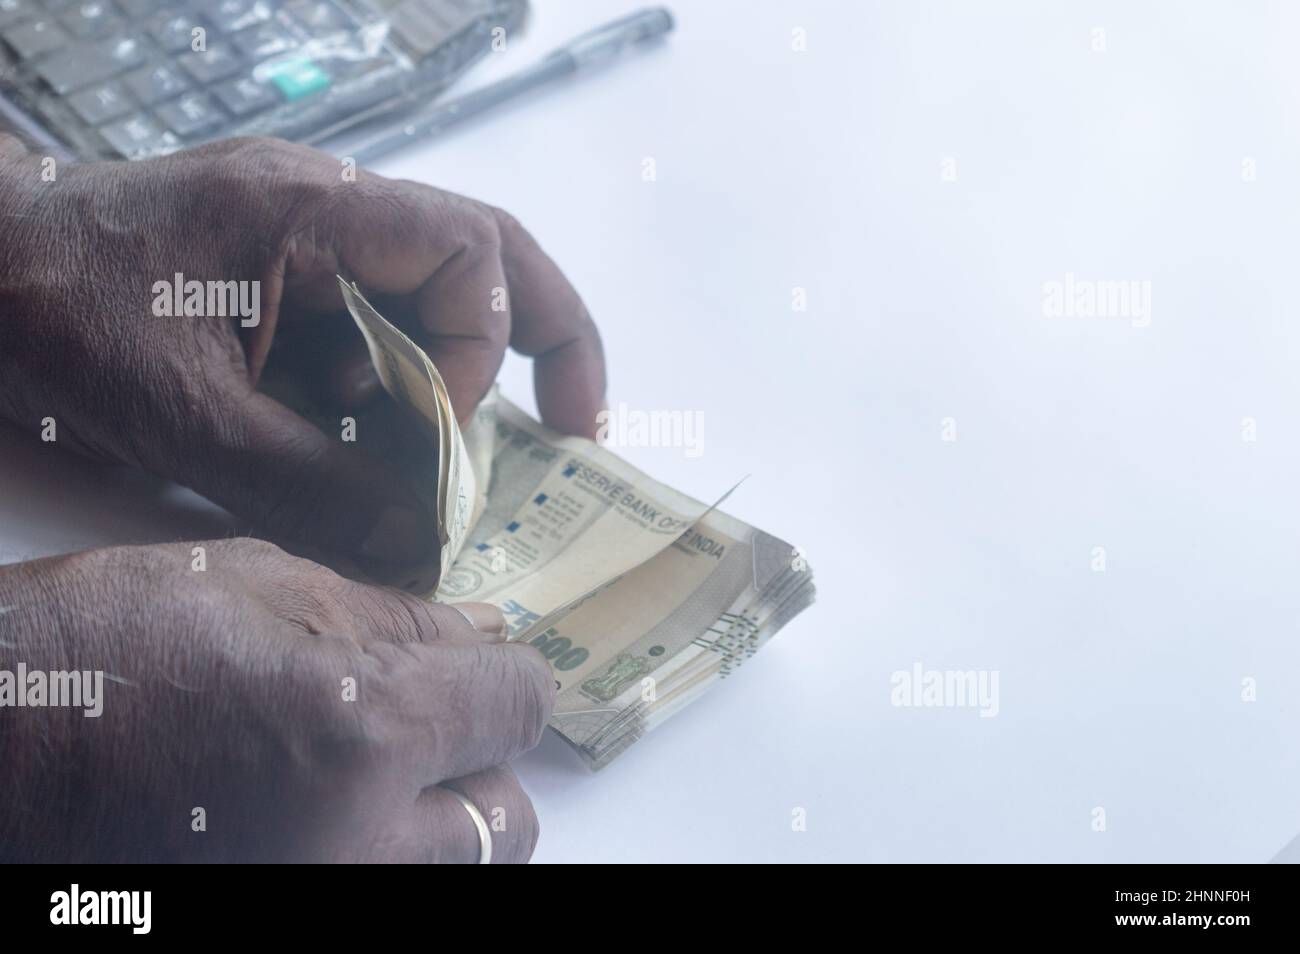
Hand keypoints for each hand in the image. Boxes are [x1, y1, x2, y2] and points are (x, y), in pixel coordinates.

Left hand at [0, 135, 604, 583]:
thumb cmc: (55, 312)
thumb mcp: (185, 420)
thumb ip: (312, 487)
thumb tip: (418, 545)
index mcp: (313, 213)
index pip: (470, 253)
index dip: (481, 351)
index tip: (443, 435)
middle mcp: (329, 213)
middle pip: (485, 258)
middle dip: (544, 342)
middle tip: (579, 425)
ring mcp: (309, 246)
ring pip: (428, 309)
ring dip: (438, 395)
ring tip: (421, 477)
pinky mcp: (286, 285)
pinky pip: (368, 339)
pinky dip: (378, 405)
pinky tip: (349, 459)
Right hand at [0, 539, 553, 862]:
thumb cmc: (94, 656)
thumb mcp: (251, 585)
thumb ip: (391, 617)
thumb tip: (476, 635)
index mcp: (363, 732)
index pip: (520, 706)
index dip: (504, 676)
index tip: (479, 667)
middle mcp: (359, 847)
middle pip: (504, 818)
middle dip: (476, 766)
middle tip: (417, 729)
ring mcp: (317, 903)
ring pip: (449, 873)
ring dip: (430, 824)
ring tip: (351, 777)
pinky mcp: (280, 922)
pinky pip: (376, 888)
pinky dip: (368, 854)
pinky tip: (304, 812)